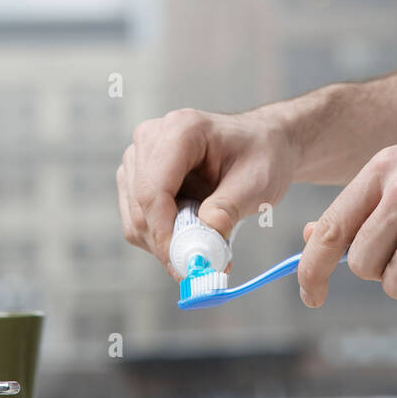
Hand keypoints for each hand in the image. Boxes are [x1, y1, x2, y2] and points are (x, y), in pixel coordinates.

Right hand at [116, 107, 295, 275]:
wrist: (260, 143)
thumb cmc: (261, 156)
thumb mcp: (257, 183)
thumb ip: (228, 210)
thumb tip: (201, 246)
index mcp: (181, 130)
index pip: (154, 189)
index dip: (164, 232)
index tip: (186, 264)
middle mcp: (151, 138)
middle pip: (141, 206)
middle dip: (168, 244)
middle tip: (201, 267)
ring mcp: (138, 157)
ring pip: (135, 218)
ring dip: (165, 243)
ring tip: (206, 244)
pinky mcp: (135, 177)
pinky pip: (136, 221)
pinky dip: (162, 238)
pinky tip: (192, 233)